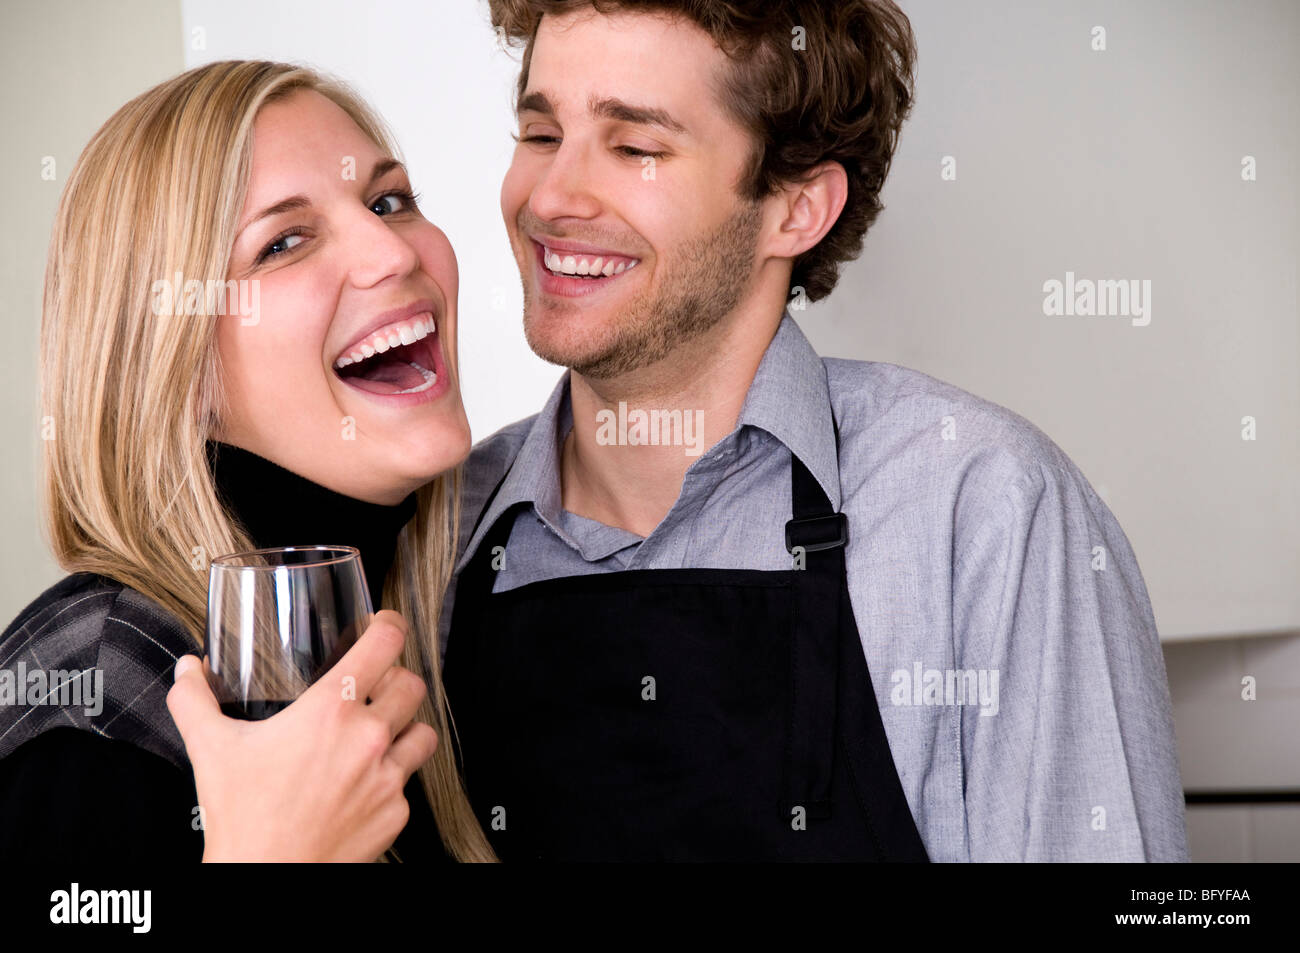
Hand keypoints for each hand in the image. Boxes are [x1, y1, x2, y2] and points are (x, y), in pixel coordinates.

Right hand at [166, 610, 437, 861]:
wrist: (265, 876)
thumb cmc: (243, 818)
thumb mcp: (211, 750)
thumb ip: (195, 701)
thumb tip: (187, 670)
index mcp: (328, 711)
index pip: (385, 646)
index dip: (389, 627)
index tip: (385, 626)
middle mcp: (366, 738)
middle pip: (412, 684)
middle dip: (397, 679)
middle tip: (379, 685)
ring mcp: (387, 776)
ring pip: (424, 731)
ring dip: (407, 726)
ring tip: (383, 731)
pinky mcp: (397, 810)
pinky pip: (410, 780)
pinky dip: (394, 775)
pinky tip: (367, 780)